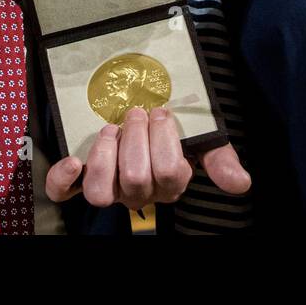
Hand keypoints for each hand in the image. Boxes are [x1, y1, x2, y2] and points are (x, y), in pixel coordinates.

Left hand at [45, 106, 251, 210]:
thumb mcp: (201, 139)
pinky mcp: (76, 181)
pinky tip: (72, 159)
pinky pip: (63, 192)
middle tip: (137, 112)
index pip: (169, 174)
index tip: (161, 111)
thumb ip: (219, 159)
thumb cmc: (172, 129)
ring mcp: (107, 189)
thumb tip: (241, 183)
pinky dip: (64, 178)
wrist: (142, 113)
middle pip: (135, 179)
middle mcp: (138, 192)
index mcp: (168, 183)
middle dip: (136, 137)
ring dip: (105, 155)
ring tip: (111, 128)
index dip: (164, 141)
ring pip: (100, 192)